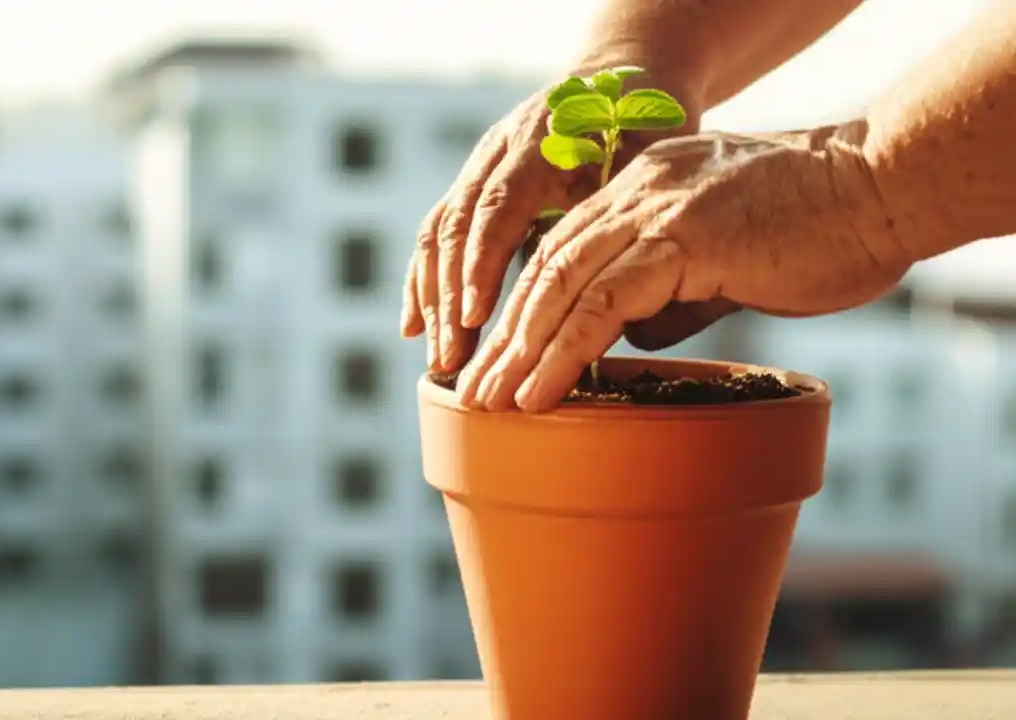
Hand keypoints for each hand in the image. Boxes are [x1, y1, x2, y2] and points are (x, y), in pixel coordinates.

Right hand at [400, 68, 700, 372]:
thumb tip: (614, 303)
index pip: (498, 207)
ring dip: (433, 299)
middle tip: (452, 360)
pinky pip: (433, 234)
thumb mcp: (648, 164)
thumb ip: (620, 218)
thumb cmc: (649, 129)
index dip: (481, 264)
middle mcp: (498, 150)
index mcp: (543, 141)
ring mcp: (478, 165)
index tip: (475, 318)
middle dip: (448, 298)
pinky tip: (414, 328)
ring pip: (436, 233)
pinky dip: (421, 282)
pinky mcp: (470, 184)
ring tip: (441, 360)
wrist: (623, 81)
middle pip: (456, 226)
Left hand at [456, 121, 912, 411]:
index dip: (527, 309)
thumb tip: (637, 341)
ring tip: (489, 402)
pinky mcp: (680, 238)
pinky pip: (601, 303)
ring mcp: (656, 209)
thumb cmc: (824, 230)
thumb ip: (677, 296)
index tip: (503, 359)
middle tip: (474, 392)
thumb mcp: (730, 265)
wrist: (886, 189)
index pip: (564, 251)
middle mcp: (638, 190)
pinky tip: (536, 391)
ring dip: (519, 350)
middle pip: (547, 268)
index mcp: (646, 189)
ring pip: (560, 284)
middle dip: (507, 336)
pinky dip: (562, 351)